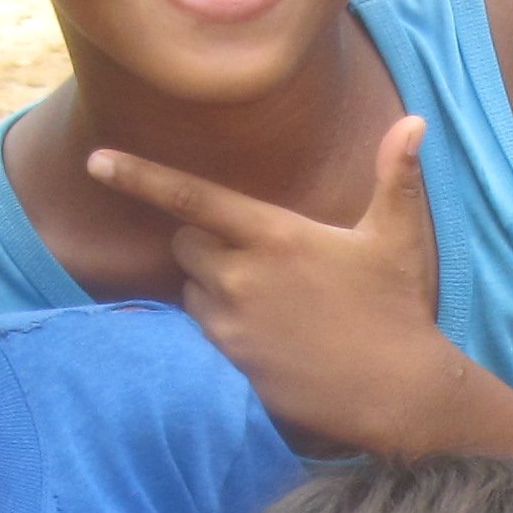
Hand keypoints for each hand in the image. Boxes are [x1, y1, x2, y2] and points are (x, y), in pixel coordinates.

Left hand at [84, 120, 467, 454]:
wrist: (396, 391)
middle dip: (204, 245)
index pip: (191, 198)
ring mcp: (231, 325)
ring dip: (210, 289)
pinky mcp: (230, 365)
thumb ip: (397, 175)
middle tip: (254, 260)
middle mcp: (242, 276)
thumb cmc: (397, 308)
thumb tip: (416, 120)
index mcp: (274, 235)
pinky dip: (218, 329)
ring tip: (267, 304)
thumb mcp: (398, 237)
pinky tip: (263, 338)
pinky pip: (199, 335)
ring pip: (189, 292)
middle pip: (184, 244)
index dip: (138, 176)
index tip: (95, 162)